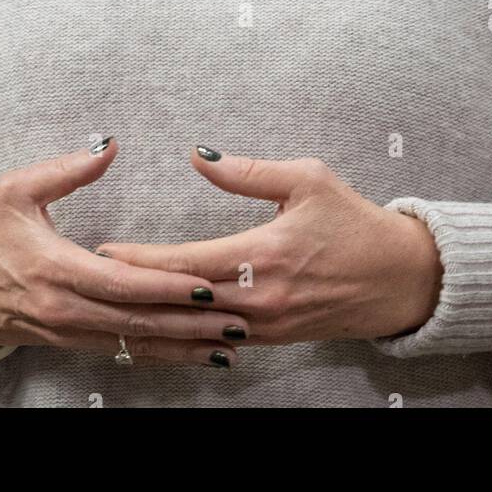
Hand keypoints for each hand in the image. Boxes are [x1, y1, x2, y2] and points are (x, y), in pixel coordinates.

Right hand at [0, 139, 250, 368]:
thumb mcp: (15, 189)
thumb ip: (64, 169)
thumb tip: (109, 145)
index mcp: (55, 269)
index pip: (121, 284)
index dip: (165, 286)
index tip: (205, 283)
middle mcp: (65, 309)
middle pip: (137, 322)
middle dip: (190, 323)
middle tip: (237, 319)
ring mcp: (68, 332)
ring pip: (134, 344)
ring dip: (184, 346)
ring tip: (231, 344)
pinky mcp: (72, 342)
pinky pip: (123, 352)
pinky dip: (162, 354)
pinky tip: (195, 354)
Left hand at [95, 149, 443, 344]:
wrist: (400, 278)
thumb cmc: (354, 222)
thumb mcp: (307, 179)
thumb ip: (248, 171)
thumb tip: (198, 154)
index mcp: (266, 255)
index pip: (188, 261)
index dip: (143, 260)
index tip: (106, 251)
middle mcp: (262, 299)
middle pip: (183, 299)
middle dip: (136, 291)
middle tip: (92, 279)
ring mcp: (269, 325)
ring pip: (198, 325)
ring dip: (156, 314)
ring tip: (116, 300)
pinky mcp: (276, 337)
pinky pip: (220, 338)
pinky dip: (187, 330)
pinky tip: (162, 323)